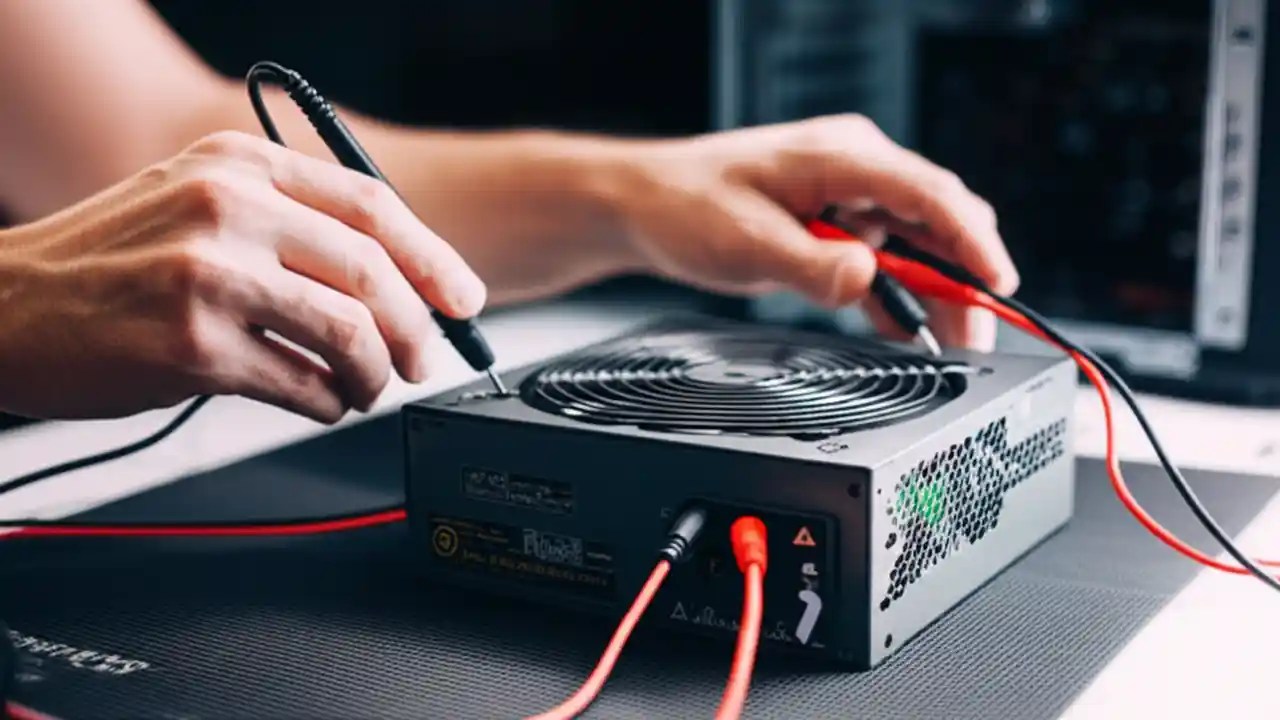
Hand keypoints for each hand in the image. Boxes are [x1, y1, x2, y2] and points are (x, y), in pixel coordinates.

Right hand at [0, 131, 485, 421]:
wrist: (3, 308)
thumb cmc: (109, 264)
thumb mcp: (196, 202)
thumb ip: (287, 221)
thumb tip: (396, 277)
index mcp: (239, 163)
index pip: (370, 205)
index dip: (434, 258)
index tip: (464, 300)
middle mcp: (227, 207)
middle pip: (372, 270)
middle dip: (416, 326)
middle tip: (424, 360)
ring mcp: (209, 275)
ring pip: (348, 330)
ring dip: (375, 373)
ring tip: (367, 388)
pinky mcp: (192, 346)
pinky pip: (302, 383)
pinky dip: (327, 402)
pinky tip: (318, 401)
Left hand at [612, 114, 1017, 349]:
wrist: (645, 206)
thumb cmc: (687, 206)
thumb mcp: (747, 242)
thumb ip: (812, 266)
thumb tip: (867, 280)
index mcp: (841, 155)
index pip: (929, 193)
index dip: (971, 240)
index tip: (997, 283)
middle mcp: (855, 169)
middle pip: (937, 218)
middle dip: (965, 276)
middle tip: (981, 333)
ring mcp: (849, 196)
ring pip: (918, 244)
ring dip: (937, 293)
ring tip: (956, 344)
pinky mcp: (837, 226)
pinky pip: (886, 261)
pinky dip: (901, 296)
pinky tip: (912, 333)